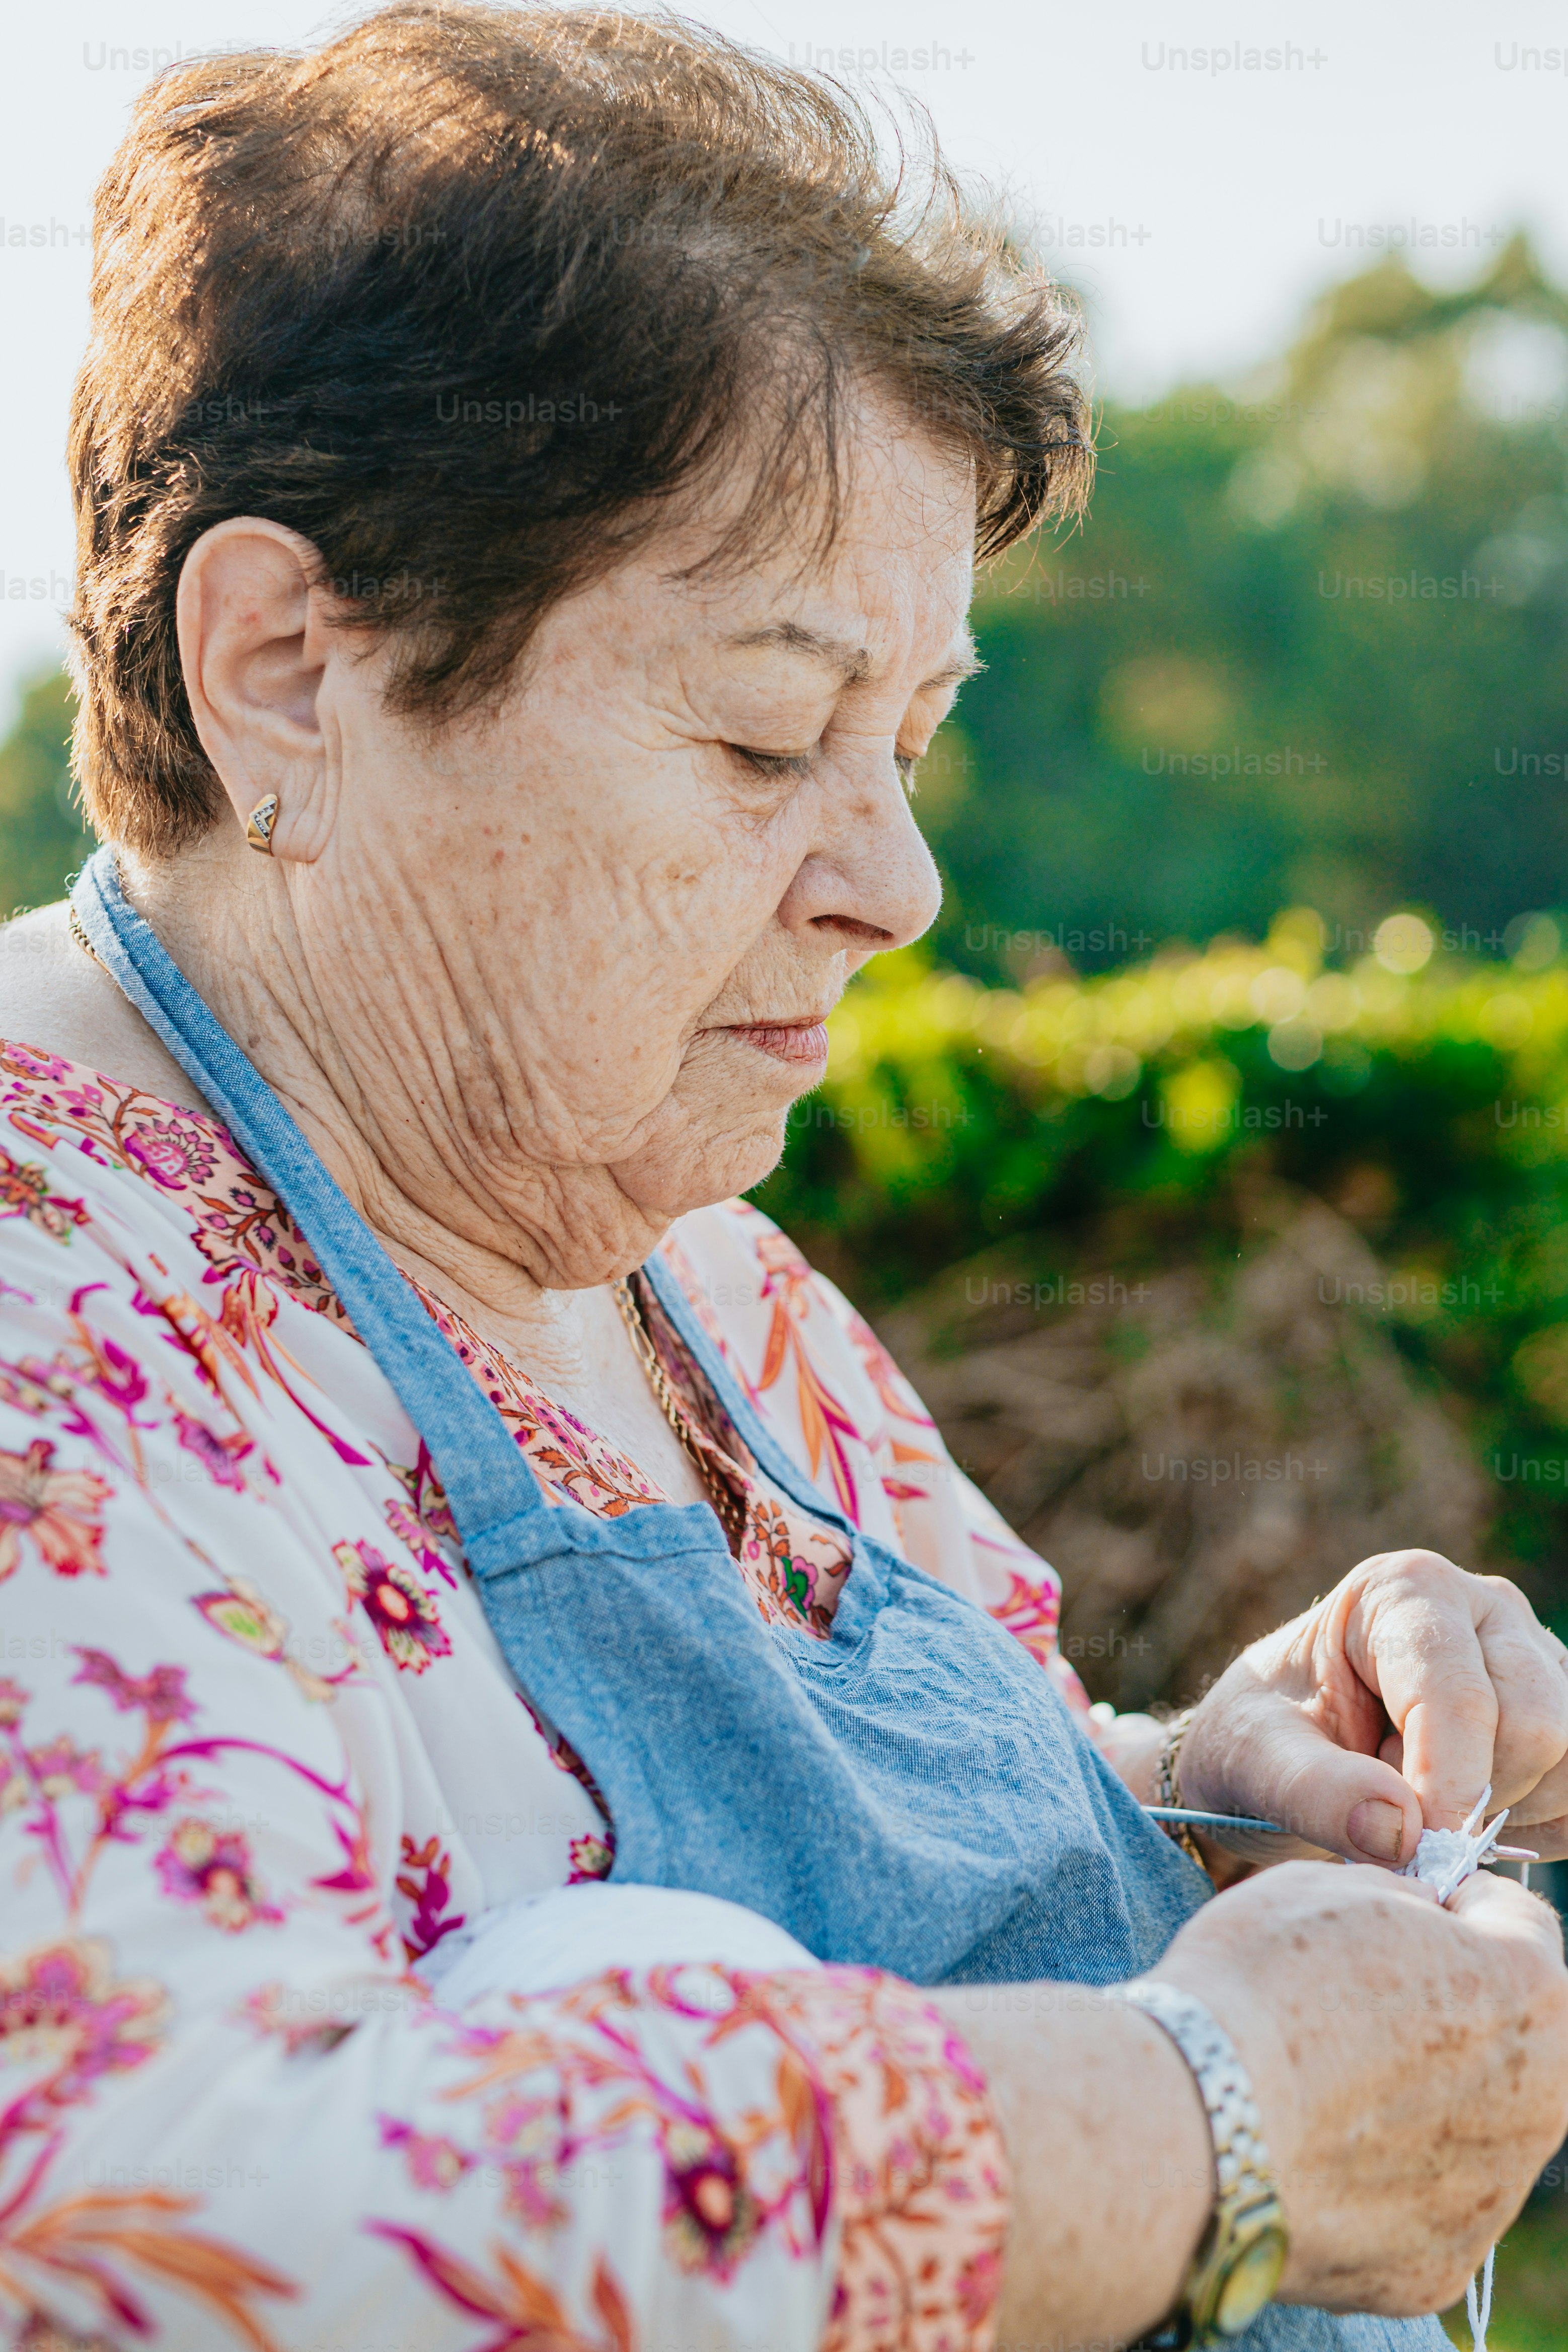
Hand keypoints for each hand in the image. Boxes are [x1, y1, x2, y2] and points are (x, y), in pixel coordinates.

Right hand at [1153, 1861, 1567, 2314]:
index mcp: (1529, 1991)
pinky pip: (1426, 2202)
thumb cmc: (1257, 1986)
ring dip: (1423, 2098)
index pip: (1521, 1923)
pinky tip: (1315, 2152)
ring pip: (1475, 2126)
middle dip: (1453, 2010)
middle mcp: (1544, 2101)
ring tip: (1324, 2087)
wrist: (1194, 2126)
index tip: (1404, 1916)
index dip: (1455, 1907)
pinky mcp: (1442, 2268)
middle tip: (1356, 2005)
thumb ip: (1406, 1899)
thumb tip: (1422, 1920)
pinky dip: (1384, 2176)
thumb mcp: (1332, 1887)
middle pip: (1514, 2036)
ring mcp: (1495, 2196)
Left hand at [1178, 1548, 1567, 1864]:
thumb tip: (1399, 1832)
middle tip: (1398, 1806)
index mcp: (1405, 1591)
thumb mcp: (1256, 1757)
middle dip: (1475, 1794)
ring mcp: (1534, 1656)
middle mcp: (1485, 1607)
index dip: (1447, 1783)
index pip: (1458, 1695)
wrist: (1284, 1745)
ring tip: (1425, 1797)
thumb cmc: (1265, 1736)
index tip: (1414, 1846)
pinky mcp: (1561, 1707)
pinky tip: (1467, 1812)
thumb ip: (1317, 1791)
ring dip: (1509, 1809)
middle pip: (1536, 1724)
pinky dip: (1537, 1822)